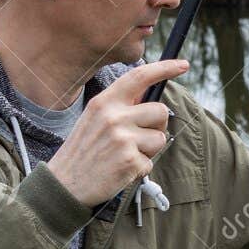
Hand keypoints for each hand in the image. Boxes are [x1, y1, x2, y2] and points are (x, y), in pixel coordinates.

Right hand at [46, 59, 189, 205]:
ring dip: (149, 150)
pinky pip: (151, 162)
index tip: (183, 65)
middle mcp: (114, 116)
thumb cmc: (84, 151)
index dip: (164, 68)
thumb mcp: (94, 119)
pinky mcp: (130, 161)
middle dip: (157, 125)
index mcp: (104, 102)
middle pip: (160, 111)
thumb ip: (120, 106)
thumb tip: (150, 96)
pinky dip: (140, 169)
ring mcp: (122, 139)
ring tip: (124, 155)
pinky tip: (121, 170)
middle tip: (138, 138)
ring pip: (160, 138)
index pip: (139, 76)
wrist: (65, 183)